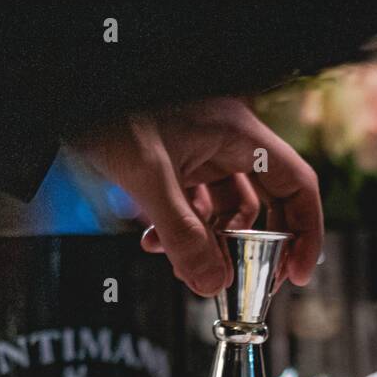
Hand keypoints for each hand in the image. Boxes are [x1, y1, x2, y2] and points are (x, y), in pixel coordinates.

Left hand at [70, 98, 322, 295]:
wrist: (70, 91)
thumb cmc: (110, 110)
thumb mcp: (147, 177)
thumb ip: (182, 236)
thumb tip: (212, 285)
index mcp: (238, 133)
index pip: (298, 184)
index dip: (306, 232)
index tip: (298, 273)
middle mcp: (227, 140)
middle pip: (265, 202)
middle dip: (253, 247)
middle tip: (245, 283)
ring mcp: (202, 150)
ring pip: (225, 209)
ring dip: (209, 243)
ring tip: (183, 266)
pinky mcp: (177, 160)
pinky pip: (195, 203)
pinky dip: (183, 229)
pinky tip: (156, 244)